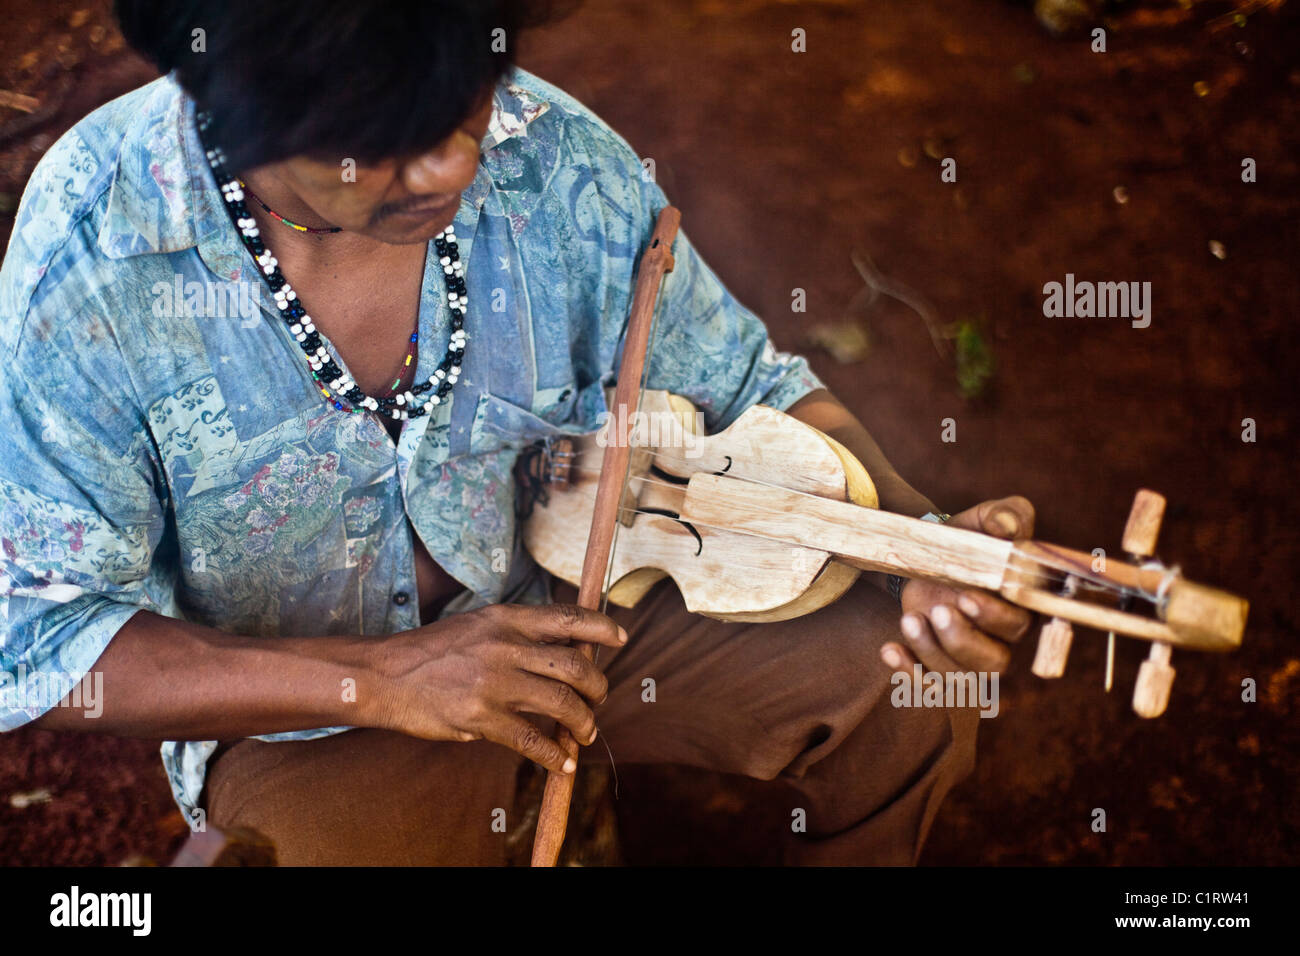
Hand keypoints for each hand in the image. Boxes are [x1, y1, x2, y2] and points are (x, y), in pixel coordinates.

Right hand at [372, 603, 626, 773]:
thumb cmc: (433, 652)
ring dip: (583, 722)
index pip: (567, 617)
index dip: (601, 627)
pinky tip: (559, 763)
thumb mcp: (478, 626)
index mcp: (506, 619)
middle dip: (598, 686)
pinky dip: (552, 756)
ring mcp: (494, 683)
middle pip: (575, 666)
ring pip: (562, 703)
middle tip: (599, 698)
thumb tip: (563, 654)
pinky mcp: (481, 718)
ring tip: (584, 733)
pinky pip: (531, 740)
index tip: (621, 637)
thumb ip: (517, 635)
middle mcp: (504, 646)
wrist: (384, 675)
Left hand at [881, 496, 1035, 676]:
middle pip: (993, 663)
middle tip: (937, 610)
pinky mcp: (938, 665)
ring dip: (931, 653)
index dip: (993, 616)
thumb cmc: (967, 538)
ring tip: (909, 619)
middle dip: (962, 641)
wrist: (930, 554)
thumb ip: (1005, 516)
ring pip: (960, 677)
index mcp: (1019, 608)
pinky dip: (908, 674)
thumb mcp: (984, 520)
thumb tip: (1007, 526)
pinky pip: (930, 687)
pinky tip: (889, 649)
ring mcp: (968, 659)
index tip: (965, 596)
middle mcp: (999, 641)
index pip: (1017, 625)